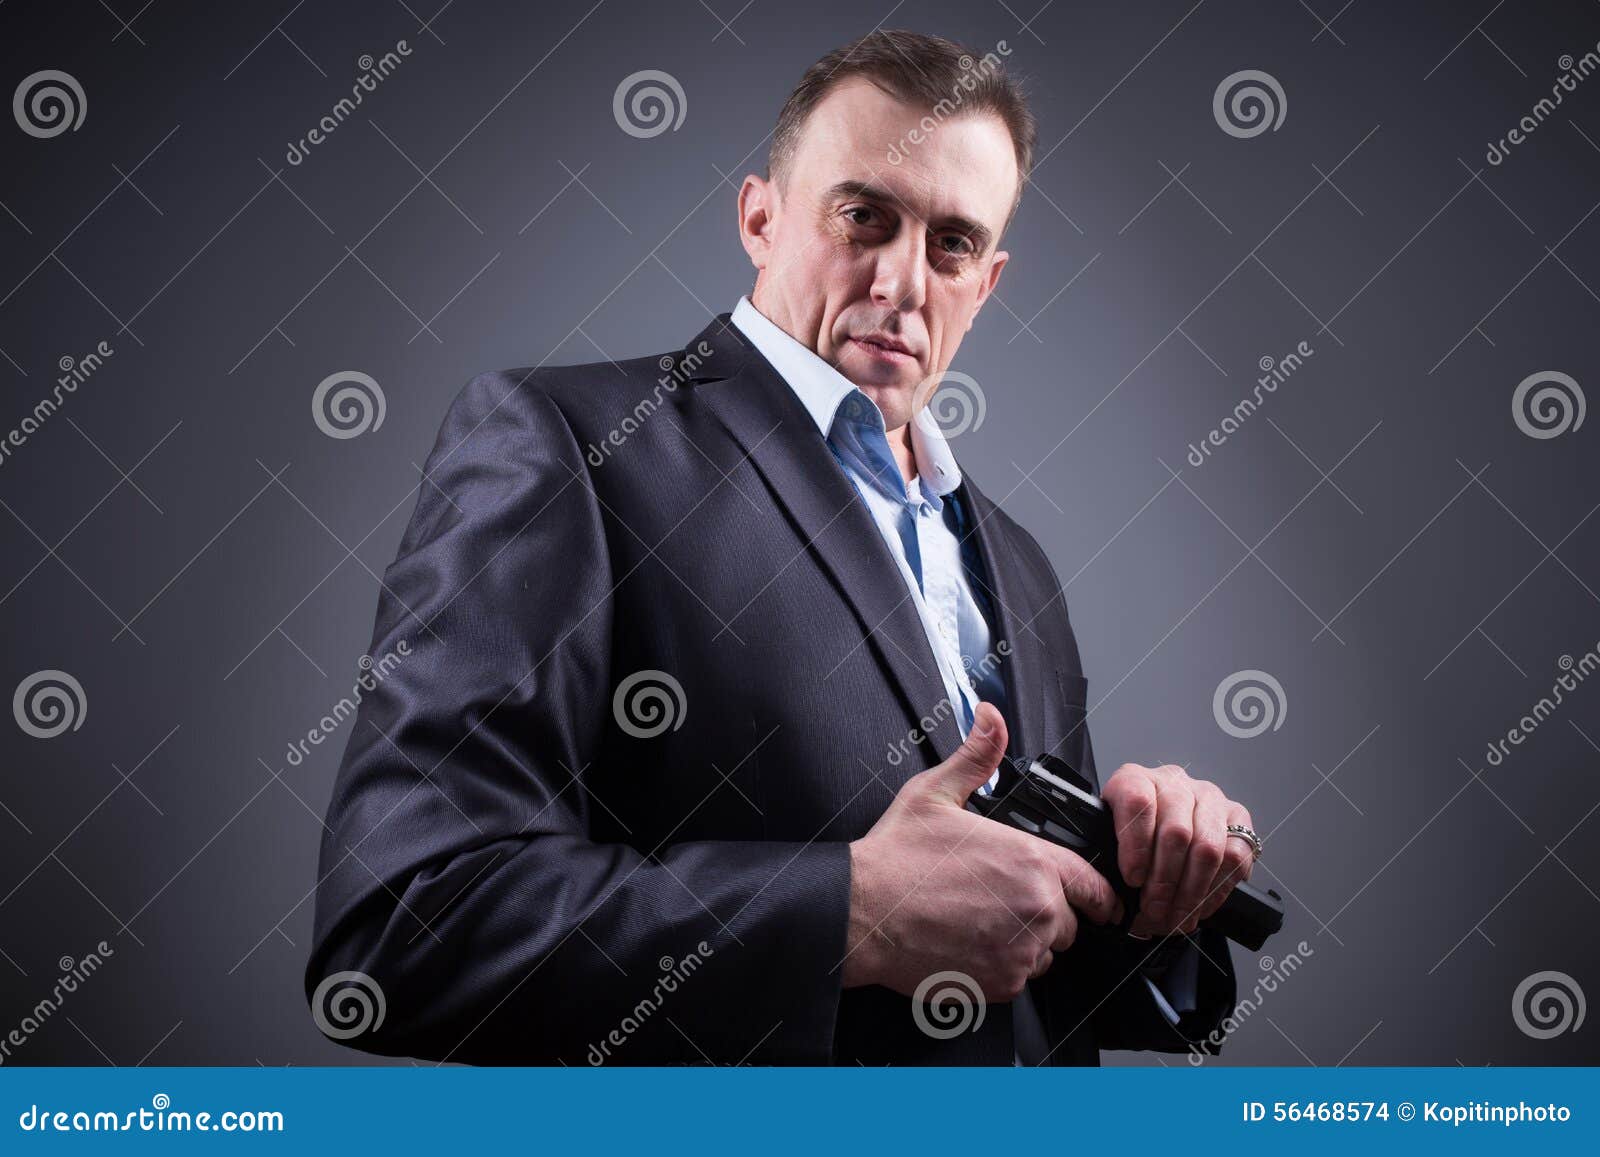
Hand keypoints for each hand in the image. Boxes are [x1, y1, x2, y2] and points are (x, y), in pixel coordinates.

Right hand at [843, 702, 1123, 1001]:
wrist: (862, 913)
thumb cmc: (896, 858)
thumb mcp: (936, 792)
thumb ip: (976, 756)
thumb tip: (991, 718)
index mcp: (1031, 861)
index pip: (1094, 887)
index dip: (1097, 895)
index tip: (1100, 902)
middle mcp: (1036, 908)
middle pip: (1068, 923)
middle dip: (1044, 915)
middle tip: (999, 903)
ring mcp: (1020, 950)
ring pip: (1044, 954)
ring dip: (1024, 943)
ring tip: (980, 924)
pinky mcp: (1001, 983)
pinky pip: (1018, 979)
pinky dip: (1001, 967)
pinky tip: (969, 945)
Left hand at [1101, 762, 1254, 937]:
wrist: (1159, 837)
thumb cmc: (1131, 843)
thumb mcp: (1109, 844)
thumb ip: (1112, 861)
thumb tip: (1119, 899)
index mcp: (1134, 779)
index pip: (1137, 802)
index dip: (1135, 845)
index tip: (1133, 879)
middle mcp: (1173, 782)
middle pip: (1176, 831)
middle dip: (1165, 881)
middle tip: (1155, 910)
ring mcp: (1208, 797)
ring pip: (1207, 846)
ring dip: (1192, 891)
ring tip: (1177, 917)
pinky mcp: (1236, 816)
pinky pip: (1236, 855)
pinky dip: (1218, 890)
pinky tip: (1201, 906)